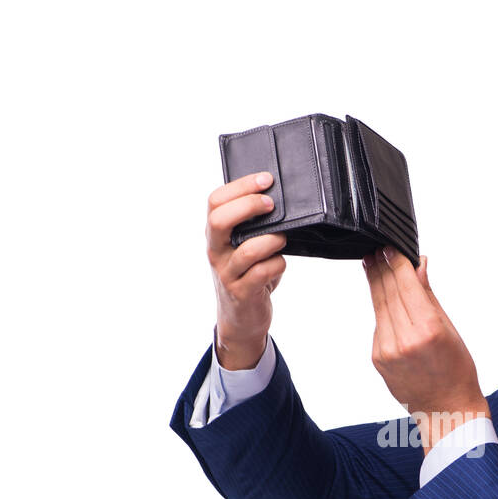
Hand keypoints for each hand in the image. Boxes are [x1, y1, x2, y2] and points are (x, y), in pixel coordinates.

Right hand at [206, 171, 288, 368]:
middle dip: (249, 206)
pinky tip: (279, 264)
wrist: (241, 319)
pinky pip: (263, 273)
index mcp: (216, 234)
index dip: (241, 186)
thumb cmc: (248, 275)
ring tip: (282, 240)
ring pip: (248, 249)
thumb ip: (253, 226)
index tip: (266, 179)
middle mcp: (216, 252)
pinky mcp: (242, 292)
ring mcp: (227, 273)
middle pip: (220, 220)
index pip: (215, 201)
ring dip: (272, 240)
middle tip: (272, 205)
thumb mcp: (244, 247)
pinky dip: (278, 265)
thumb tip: (278, 198)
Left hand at [363, 246, 489, 452]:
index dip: (396, 262)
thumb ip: (428, 295)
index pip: (405, 284)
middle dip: (381, 268)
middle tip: (376, 249)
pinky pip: (378, 325)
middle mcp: (404, 339)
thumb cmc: (456, 371)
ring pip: (378, 307)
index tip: (390, 247)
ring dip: (376, 283)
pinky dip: (381, 309)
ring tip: (373, 264)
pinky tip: (382, 296)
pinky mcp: (378, 358)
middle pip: (387, 292)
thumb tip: (419, 266)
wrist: (445, 409)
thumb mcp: (450, 329)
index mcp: (427, 329)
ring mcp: (387, 350)